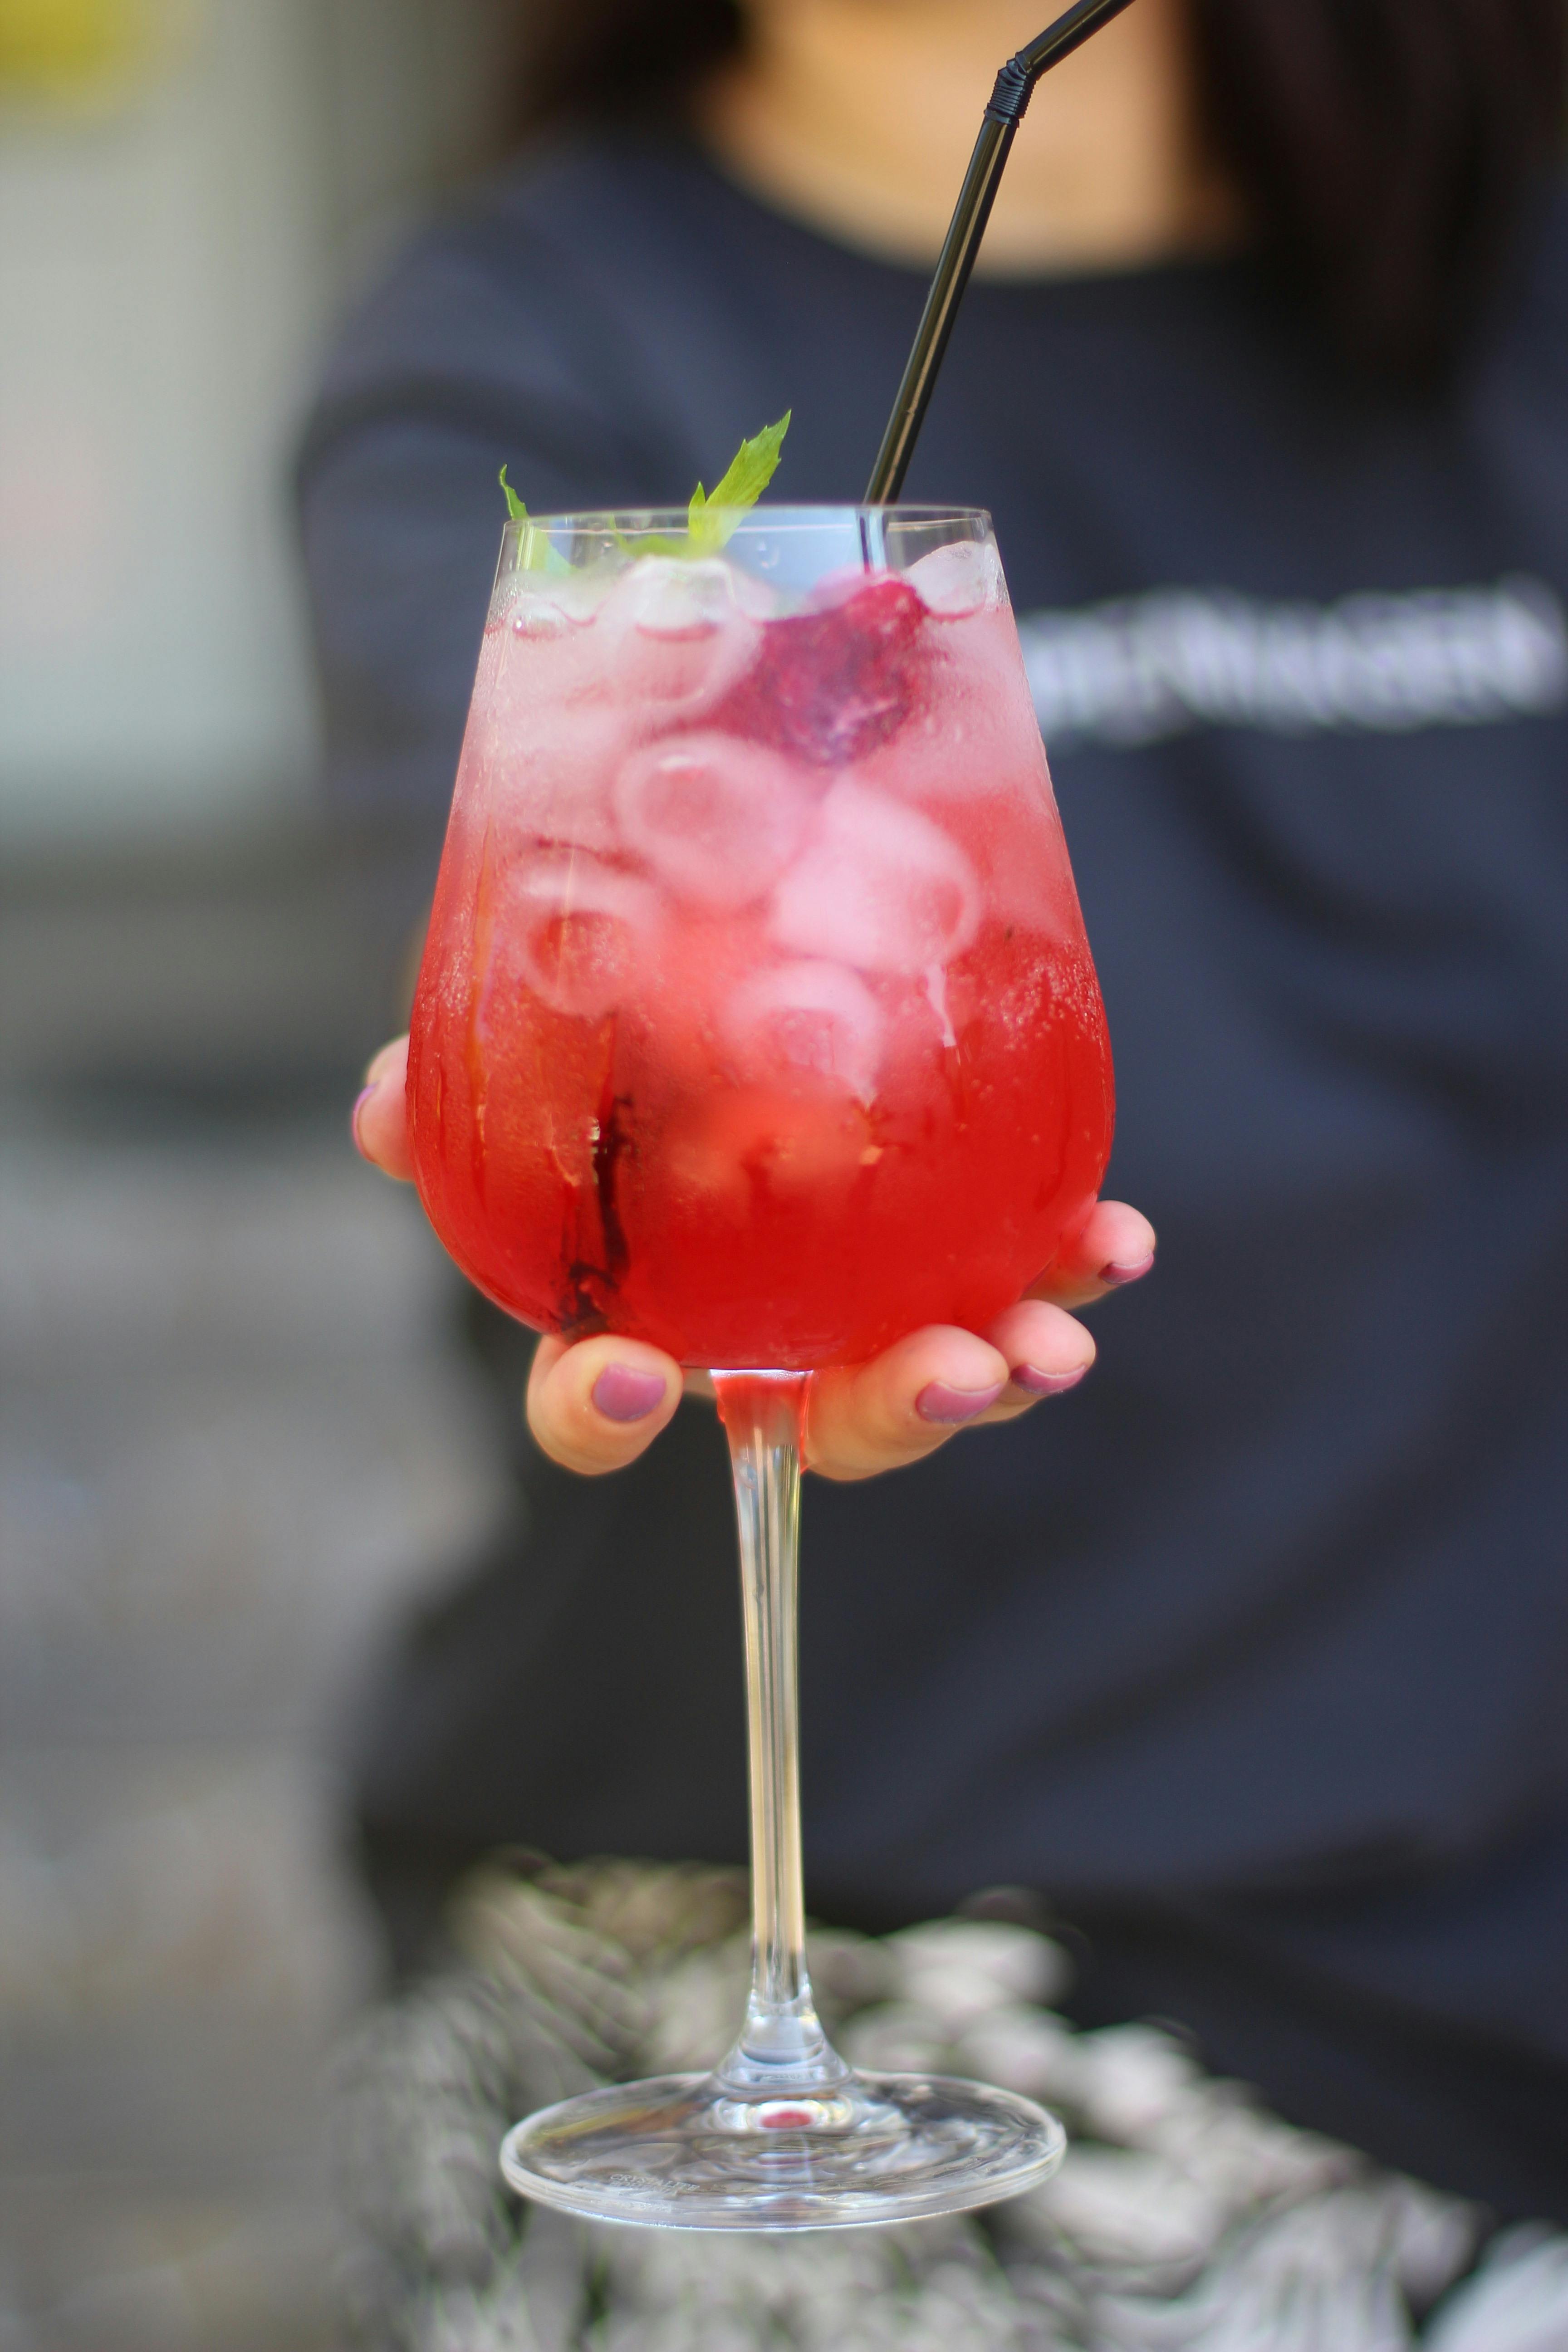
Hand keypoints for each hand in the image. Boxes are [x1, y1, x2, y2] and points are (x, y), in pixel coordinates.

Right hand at [355, 1037, 1153, 1481]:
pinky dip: (1073, 1266)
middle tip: (945, 1376)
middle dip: (886, 1412)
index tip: (639, 1375)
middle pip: (820, 1423)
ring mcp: (873, 1300)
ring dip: (1007, 1364)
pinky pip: (1026, 1273)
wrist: (736, 978)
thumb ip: (453, 1089)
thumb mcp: (532, 1066)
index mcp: (645, 1317)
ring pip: (942, 1371)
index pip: (604, 1405)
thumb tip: (377, 1107)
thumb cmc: (615, 1057)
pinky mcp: (966, 1241)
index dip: (608, 1410)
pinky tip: (1113, 1241)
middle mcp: (768, 1337)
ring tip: (1055, 1340)